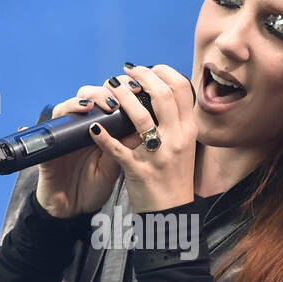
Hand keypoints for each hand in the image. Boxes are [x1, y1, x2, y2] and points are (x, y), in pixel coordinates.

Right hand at [34, 84, 144, 217]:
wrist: (72, 209)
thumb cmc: (93, 186)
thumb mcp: (116, 166)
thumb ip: (127, 146)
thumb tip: (149, 124)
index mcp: (99, 130)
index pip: (108, 100)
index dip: (122, 90)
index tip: (139, 88)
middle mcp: (80, 128)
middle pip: (89, 96)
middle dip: (107, 90)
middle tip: (123, 95)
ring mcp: (64, 134)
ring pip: (71, 103)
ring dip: (89, 98)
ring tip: (105, 104)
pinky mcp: (49, 144)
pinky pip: (53, 122)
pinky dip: (66, 111)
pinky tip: (82, 111)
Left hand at [87, 63, 196, 212]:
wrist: (171, 212)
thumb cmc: (174, 177)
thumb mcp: (184, 145)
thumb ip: (175, 121)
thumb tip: (160, 92)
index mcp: (189, 130)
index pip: (182, 89)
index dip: (163, 72)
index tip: (148, 68)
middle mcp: (177, 139)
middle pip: (162, 95)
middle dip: (141, 78)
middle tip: (125, 73)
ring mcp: (159, 155)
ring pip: (140, 116)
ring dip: (121, 97)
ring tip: (109, 87)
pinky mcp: (139, 170)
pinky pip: (118, 149)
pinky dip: (104, 136)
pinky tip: (94, 127)